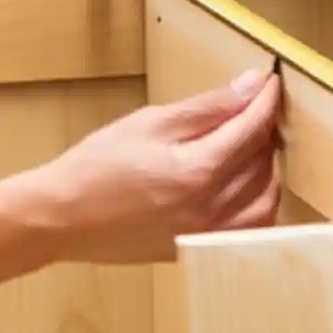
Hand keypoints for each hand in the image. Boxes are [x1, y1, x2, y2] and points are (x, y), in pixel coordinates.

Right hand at [18, 68, 281, 264]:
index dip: (266, 101)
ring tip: (251, 146)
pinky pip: (250, 227)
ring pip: (265, 198)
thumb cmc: (97, 166)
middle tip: (256, 109)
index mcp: (198, 172)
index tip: (271, 84)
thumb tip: (250, 85)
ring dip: (266, 168)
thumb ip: (207, 106)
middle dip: (265, 131)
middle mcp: (209, 208)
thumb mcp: (151, 123)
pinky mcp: (199, 247)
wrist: (61, 217)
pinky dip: (258, 202)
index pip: (252, 130)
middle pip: (263, 163)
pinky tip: (245, 184)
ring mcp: (206, 234)